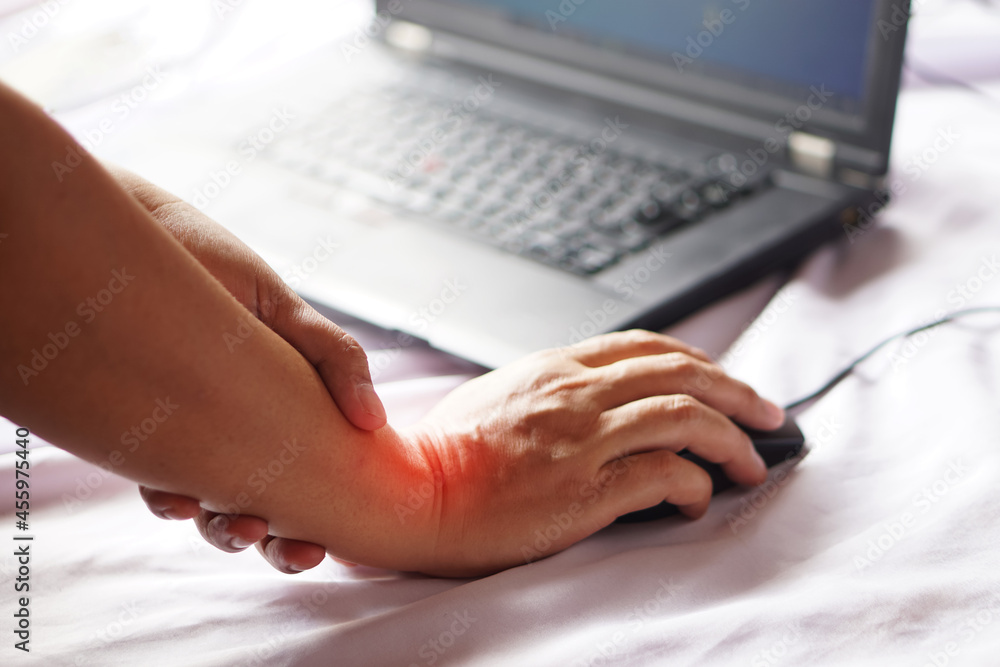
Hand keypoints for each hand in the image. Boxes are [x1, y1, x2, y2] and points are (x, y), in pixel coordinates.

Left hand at [108, 165, 381, 571]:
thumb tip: (376, 423)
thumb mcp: (284, 309)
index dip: (312, 522)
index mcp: (272, 409)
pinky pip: (152, 481)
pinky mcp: (132, 428)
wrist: (128, 231)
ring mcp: (179, 435)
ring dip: (225, 532)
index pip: (296, 480)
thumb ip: (335, 358)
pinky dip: (171, 499)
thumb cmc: (209, 266)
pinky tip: (183, 494)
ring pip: (204, 511)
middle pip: (254, 510)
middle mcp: (226, 430)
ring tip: (243, 524)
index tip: (327, 543)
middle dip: (276, 545)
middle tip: (296, 549)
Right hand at [387, 330, 784, 576]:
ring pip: (686, 416)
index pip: (647, 346)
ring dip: (733, 438)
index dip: (698, 361)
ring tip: (753, 461)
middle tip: (770, 414)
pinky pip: (665, 475)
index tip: (724, 381)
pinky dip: (696, 484)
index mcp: (556, 368)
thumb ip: (551, 389)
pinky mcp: (584, 489)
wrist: (409, 492)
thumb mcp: (499, 396)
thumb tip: (597, 401)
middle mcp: (576, 393)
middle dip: (738, 391)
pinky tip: (699, 499)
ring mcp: (582, 438)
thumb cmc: (445, 452)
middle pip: (681, 372)